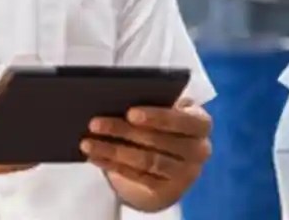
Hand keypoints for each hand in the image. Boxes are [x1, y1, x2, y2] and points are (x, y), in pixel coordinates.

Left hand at [80, 99, 212, 210]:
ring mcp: (184, 175)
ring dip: (113, 150)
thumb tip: (116, 97)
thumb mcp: (167, 109)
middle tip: (95, 123)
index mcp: (201, 124)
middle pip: (158, 141)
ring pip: (145, 161)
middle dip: (124, 131)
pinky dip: (112, 165)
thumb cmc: (166, 123)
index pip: (184, 120)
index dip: (158, 117)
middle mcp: (198, 151)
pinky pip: (137, 177)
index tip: (130, 112)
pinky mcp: (166, 192)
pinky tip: (94, 156)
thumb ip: (153, 102)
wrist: (174, 160)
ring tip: (87, 141)